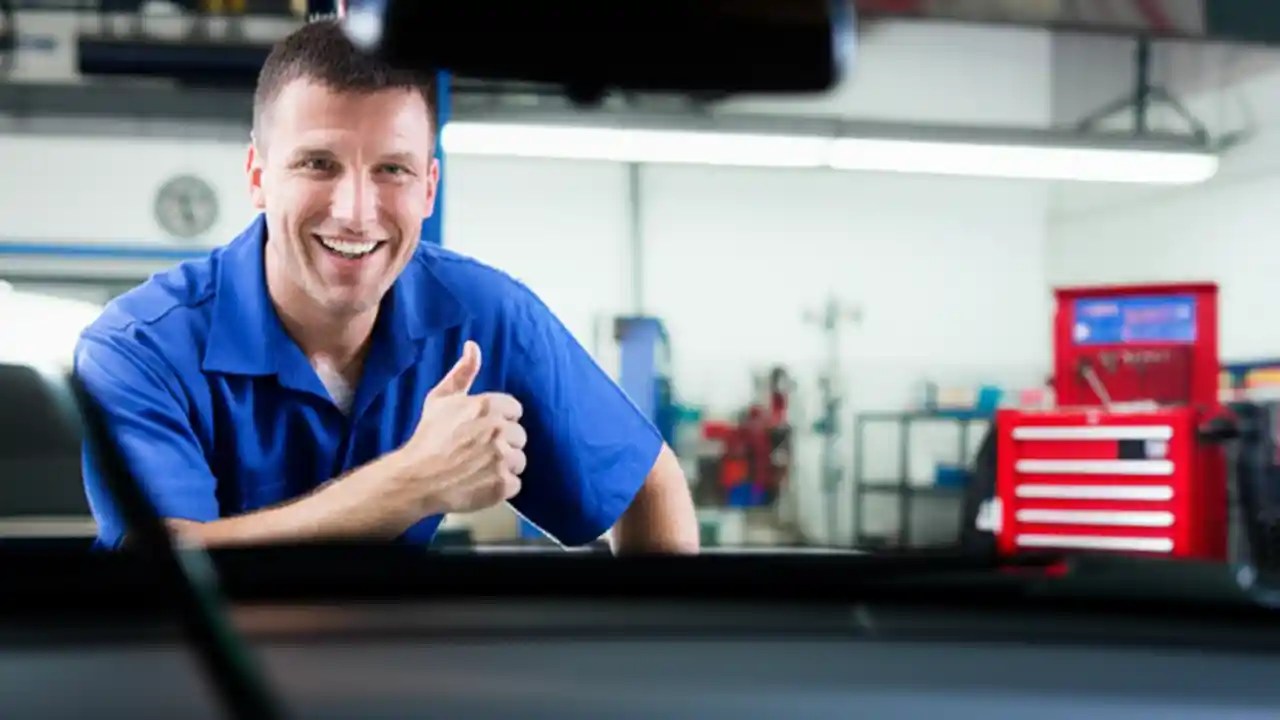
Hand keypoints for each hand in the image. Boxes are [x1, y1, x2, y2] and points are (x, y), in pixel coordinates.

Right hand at [395, 341, 526, 515]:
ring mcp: (502, 458)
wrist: (415, 477)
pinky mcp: (502, 484)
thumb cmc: (428, 437)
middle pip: (519, 437)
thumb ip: (462, 372)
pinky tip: (482, 483)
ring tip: (480, 469)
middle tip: (478, 452)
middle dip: (503, 444)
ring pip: (519, 461)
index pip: (515, 411)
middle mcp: (498, 430)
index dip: (500, 421)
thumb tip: (473, 346)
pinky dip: (501, 487)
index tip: (483, 431)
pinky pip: (515, 484)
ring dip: (504, 466)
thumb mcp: (441, 398)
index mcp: (488, 406)